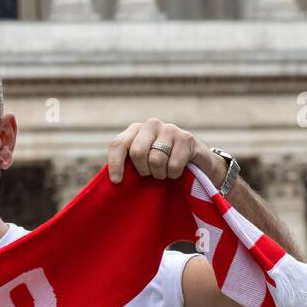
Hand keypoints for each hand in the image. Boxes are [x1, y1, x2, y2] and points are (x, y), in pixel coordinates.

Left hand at [107, 118, 223, 186]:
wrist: (198, 164)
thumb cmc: (163, 166)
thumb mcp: (142, 163)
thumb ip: (127, 164)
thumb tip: (108, 182)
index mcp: (135, 130)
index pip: (118, 144)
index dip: (115, 163)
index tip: (117, 181)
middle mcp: (151, 125)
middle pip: (137, 152)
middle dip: (143, 170)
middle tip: (150, 174)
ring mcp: (170, 129)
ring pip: (156, 159)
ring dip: (160, 174)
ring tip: (164, 172)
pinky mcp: (186, 138)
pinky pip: (173, 165)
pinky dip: (174, 174)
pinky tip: (178, 170)